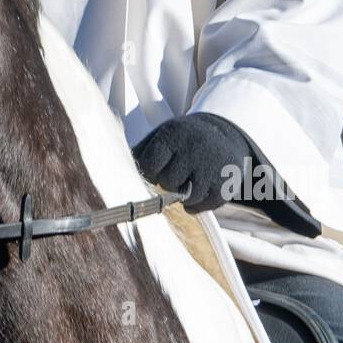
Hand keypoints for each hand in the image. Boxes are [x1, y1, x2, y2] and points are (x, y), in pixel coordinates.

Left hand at [131, 113, 248, 212]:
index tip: (155, 170)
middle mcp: (195, 149)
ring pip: (186, 197)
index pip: (150, 164)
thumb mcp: (163, 135)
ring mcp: (212, 168)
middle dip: (167, 182)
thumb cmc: (183, 140)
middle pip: (168, 182)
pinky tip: (197, 192)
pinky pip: (202, 207)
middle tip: (174, 174)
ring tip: (185, 183)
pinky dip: (195, 205)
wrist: (222, 135)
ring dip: (181, 196)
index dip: (150, 172)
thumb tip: (116, 171)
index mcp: (175, 135)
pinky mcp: (225, 185)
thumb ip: (141, 152)